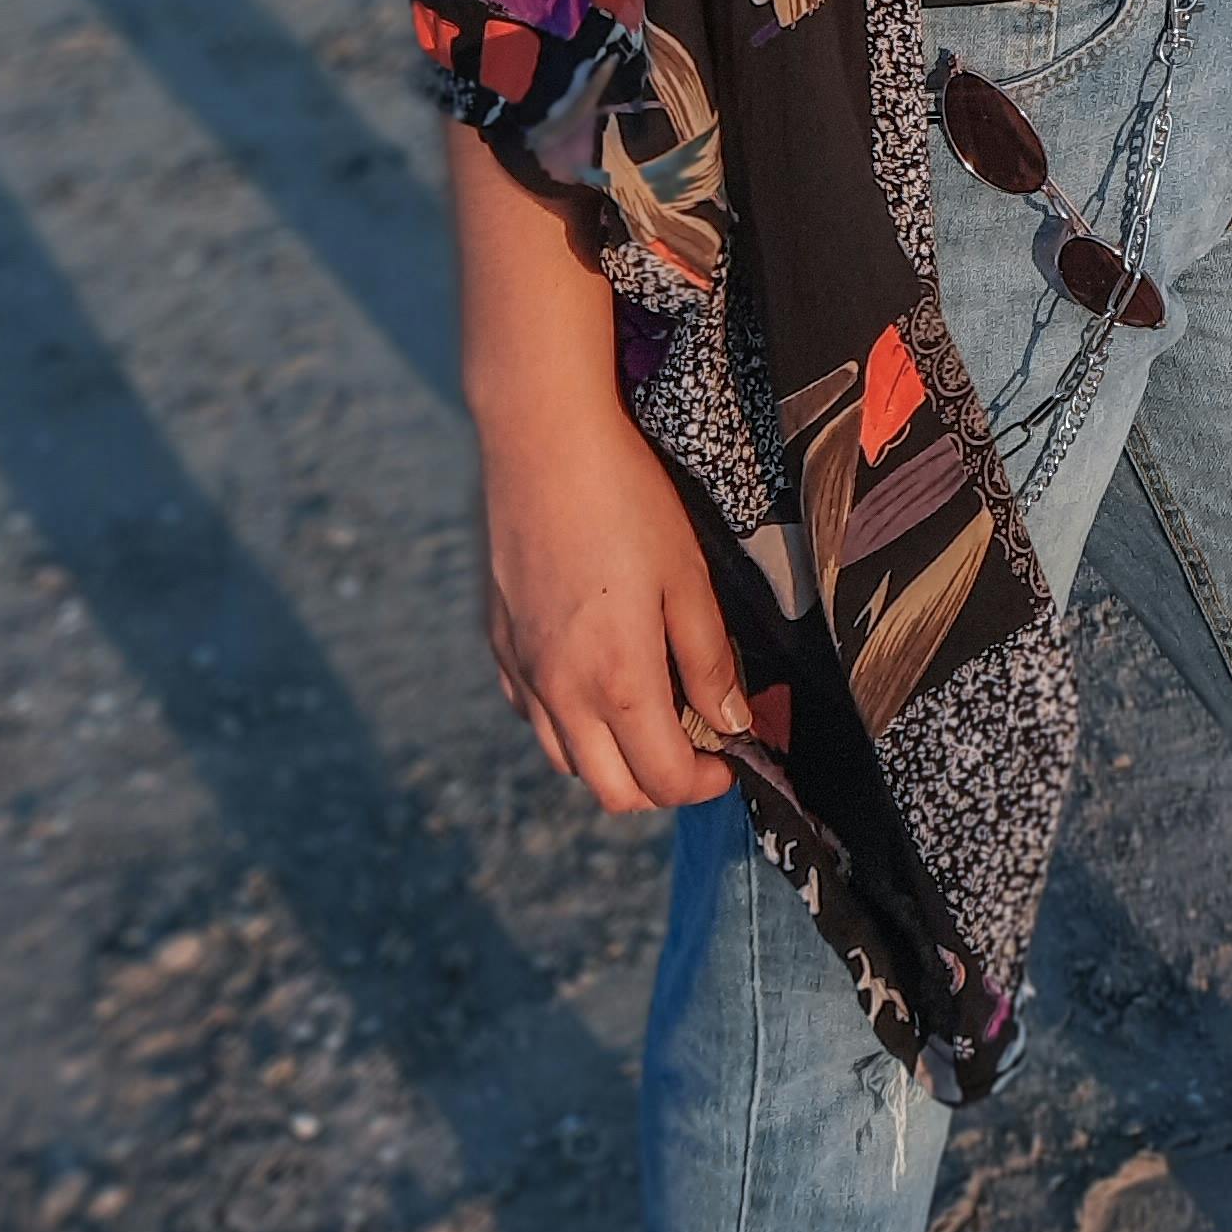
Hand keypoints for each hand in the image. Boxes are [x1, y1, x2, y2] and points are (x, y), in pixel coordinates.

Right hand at [476, 388, 747, 812]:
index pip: (662, 780)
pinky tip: (593, 677)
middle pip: (611, 791)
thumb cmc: (626, 501)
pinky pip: (532, 714)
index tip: (732, 757)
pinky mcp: (498, 644)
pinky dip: (568, 722)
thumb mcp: (688, 577)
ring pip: (567, 759)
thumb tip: (732, 722)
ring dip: (612, 758)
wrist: (541, 440)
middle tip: (696, 744)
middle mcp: (560, 693)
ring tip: (649, 711)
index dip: (705, 782)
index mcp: (617, 682)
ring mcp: (522, 671)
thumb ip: (709, 660)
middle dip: (661, 784)